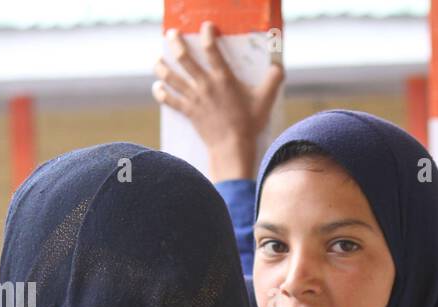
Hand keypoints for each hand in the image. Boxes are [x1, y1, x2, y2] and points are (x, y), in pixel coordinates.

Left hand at [153, 20, 284, 180]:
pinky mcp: (188, 112)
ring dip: (161, 67)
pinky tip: (157, 87)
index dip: (207, 34)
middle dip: (175, 44)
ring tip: (157, 60)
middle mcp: (205, 85)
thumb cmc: (249, 124)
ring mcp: (194, 98)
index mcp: (223, 78)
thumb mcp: (265, 100)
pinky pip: (169, 100)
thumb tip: (279, 66)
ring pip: (171, 77)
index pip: (211, 49)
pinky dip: (161, 93)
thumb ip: (273, 80)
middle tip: (171, 35)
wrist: (232, 147)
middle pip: (184, 58)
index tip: (206, 27)